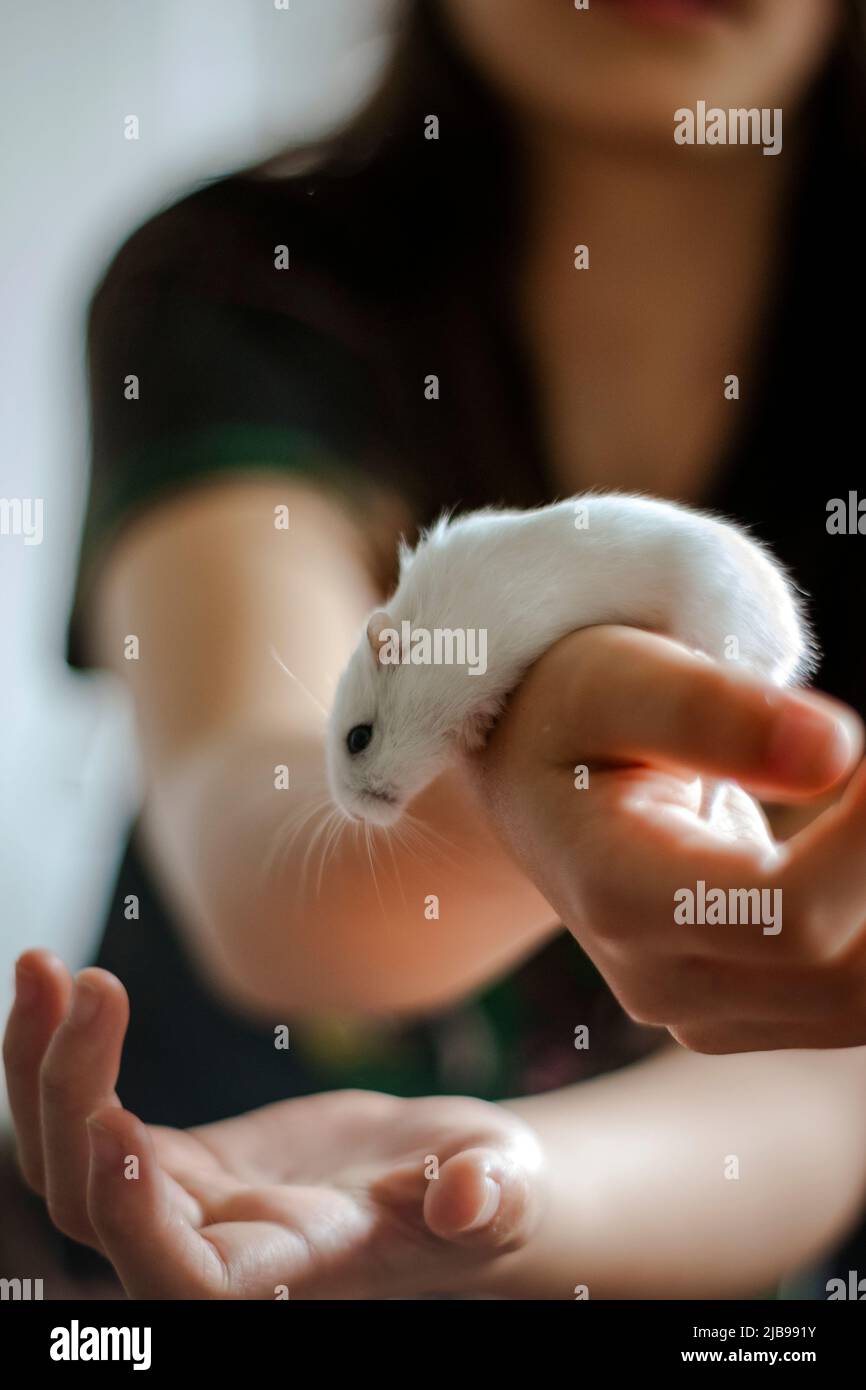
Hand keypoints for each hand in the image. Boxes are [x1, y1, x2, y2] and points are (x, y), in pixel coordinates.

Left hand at [3, 951, 543, 1297]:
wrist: (457, 1178)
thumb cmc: (491, 1190)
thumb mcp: (506, 1186)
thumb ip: (490, 1198)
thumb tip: (468, 1198)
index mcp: (288, 1274)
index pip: (184, 1282)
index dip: (135, 1218)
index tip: (116, 1123)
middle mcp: (214, 1254)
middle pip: (92, 1209)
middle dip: (69, 1101)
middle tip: (87, 984)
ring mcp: (183, 1208)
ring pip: (66, 1163)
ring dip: (41, 1067)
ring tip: (44, 967)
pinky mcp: (176, 1163)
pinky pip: (90, 1115)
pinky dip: (63, 1053)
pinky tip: (59, 981)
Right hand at [468, 624, 865, 1052]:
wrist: (537, 785)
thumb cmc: (575, 716)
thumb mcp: (615, 681)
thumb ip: (709, 709)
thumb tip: (836, 750)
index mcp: (616, 896)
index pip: (791, 915)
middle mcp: (660, 981)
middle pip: (845, 975)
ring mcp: (704, 1013)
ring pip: (863, 1002)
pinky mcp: (750, 1015)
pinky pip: (856, 1001)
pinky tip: (856, 842)